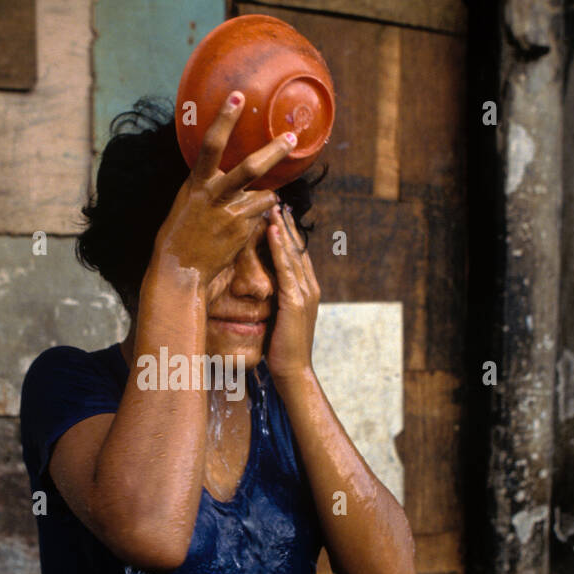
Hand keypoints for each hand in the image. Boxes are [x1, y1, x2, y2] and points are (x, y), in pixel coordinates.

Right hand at [147, 91, 296, 296]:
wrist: (180, 272)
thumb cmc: (180, 236)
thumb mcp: (188, 202)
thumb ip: (208, 186)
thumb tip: (227, 175)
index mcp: (196, 184)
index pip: (210, 144)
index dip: (224, 119)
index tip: (237, 96)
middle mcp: (214, 196)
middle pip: (250, 168)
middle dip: (274, 151)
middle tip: (291, 138)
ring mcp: (231, 216)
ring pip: (265, 196)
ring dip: (268, 196)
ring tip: (262, 200)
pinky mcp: (242, 233)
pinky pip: (260, 217)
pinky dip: (259, 217)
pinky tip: (246, 228)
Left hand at [265, 203, 319, 381]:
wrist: (293, 371)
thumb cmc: (282, 350)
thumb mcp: (280, 320)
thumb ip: (277, 302)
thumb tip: (263, 291)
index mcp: (307, 291)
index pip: (298, 256)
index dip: (289, 235)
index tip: (278, 216)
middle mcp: (310, 288)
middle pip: (298, 249)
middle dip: (287, 225)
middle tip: (276, 202)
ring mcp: (305, 293)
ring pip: (293, 253)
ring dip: (283, 228)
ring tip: (273, 207)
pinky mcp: (296, 300)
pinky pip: (286, 267)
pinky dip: (280, 247)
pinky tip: (273, 230)